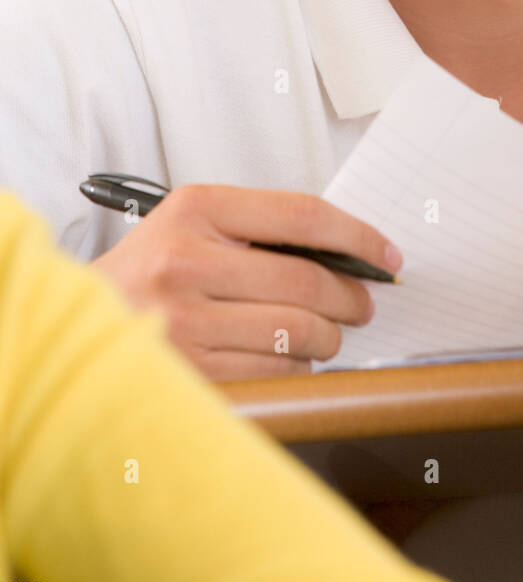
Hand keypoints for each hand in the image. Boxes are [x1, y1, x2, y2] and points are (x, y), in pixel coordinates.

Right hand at [92, 184, 401, 380]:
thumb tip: (348, 253)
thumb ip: (260, 231)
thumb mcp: (193, 226)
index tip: (385, 255)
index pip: (303, 215)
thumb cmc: (148, 275)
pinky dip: (297, 368)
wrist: (77, 327)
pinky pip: (277, 372)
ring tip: (324, 335)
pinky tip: (287, 359)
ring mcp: (185, 320)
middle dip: (351, 298)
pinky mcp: (190, 372)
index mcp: (195, 209)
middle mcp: (187, 260)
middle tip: (361, 306)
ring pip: (299, 332)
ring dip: (328, 339)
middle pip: (309, 281)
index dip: (358, 236)